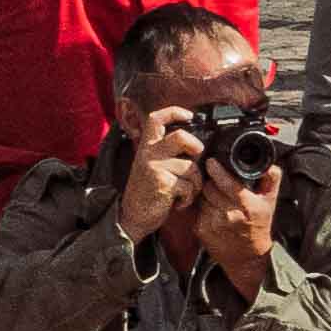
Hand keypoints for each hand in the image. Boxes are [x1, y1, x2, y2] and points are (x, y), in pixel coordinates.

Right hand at [116, 108, 202, 242]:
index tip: (189, 115)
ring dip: (195, 184)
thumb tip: (195, 145)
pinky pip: (189, 186)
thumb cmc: (148, 192)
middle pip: (180, 137)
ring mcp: (154, 168)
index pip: (155, 119)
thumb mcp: (152, 166)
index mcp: (146, 147)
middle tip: (197, 156)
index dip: (174, 112)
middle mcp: (148, 154)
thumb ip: (166, 153)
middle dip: (196, 146)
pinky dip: (189, 198)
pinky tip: (178, 203)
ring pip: (191, 167)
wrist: (133, 218)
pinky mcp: (162, 183)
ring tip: (184, 193)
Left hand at [192, 152, 278, 294]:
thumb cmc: (259, 226)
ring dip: (207, 195)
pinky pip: (197, 210)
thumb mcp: (270, 203)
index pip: (227, 183)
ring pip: (202, 197)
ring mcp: (214, 223)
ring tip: (218, 200)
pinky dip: (203, 207)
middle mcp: (230, 215)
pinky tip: (213, 212)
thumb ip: (271, 180)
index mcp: (248, 207)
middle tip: (218, 184)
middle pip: (210, 187)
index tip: (211, 162)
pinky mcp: (201, 230)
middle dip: (212, 182)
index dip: (217, 170)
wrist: (247, 257)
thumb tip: (269, 165)